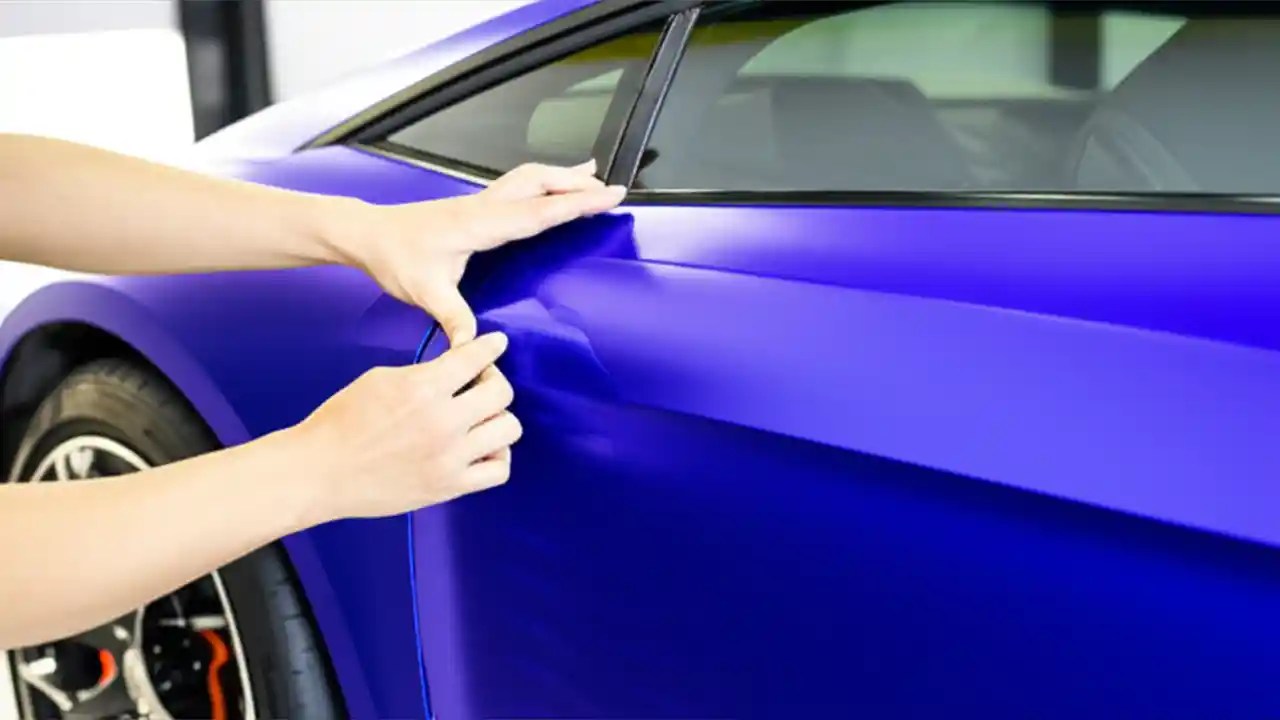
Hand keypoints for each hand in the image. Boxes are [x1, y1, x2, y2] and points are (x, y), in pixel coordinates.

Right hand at [287, 332, 519, 521]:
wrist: (320, 472)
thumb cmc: (341, 423)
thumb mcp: (380, 379)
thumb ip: (425, 373)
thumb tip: (458, 367)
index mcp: (422, 388)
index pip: (475, 357)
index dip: (491, 347)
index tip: (496, 344)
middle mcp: (442, 422)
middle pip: (501, 393)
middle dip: (493, 381)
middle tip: (478, 385)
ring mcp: (449, 458)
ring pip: (508, 429)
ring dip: (498, 418)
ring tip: (480, 419)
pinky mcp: (449, 487)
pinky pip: (499, 471)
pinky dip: (497, 456)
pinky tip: (481, 448)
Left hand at [329, 160, 625, 344]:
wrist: (368, 234)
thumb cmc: (395, 259)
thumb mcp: (424, 293)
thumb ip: (454, 318)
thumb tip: (474, 347)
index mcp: (479, 224)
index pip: (538, 212)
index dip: (576, 204)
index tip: (608, 196)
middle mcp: (484, 206)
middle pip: (540, 183)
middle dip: (578, 184)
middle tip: (612, 189)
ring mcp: (480, 202)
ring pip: (530, 178)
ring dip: (563, 176)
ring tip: (593, 174)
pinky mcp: (476, 206)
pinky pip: (518, 186)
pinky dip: (544, 182)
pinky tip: (552, 184)